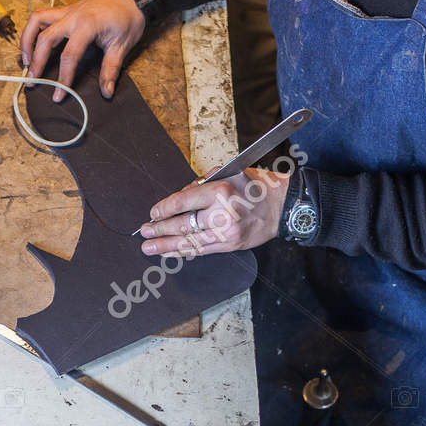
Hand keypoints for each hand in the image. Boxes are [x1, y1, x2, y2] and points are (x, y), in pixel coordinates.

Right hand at [20, 0, 145, 101]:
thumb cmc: (128, 17)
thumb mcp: (123, 44)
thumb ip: (111, 69)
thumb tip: (106, 91)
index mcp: (87, 25)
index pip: (69, 55)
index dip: (62, 77)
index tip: (59, 94)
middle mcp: (72, 16)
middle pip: (45, 38)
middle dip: (36, 61)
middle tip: (32, 81)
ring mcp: (66, 11)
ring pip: (36, 21)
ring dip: (27, 40)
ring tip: (26, 60)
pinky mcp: (65, 11)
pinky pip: (42, 16)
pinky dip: (33, 29)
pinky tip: (34, 44)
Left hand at [138, 168, 289, 255]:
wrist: (280, 207)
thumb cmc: (256, 187)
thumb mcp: (230, 172)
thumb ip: (203, 183)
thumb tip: (181, 197)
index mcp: (220, 192)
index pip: (183, 201)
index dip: (165, 208)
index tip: (154, 212)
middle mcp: (222, 214)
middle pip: (183, 224)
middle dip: (160, 229)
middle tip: (145, 231)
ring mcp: (226, 233)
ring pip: (190, 241)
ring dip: (166, 245)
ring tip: (149, 247)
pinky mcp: (229, 246)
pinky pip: (201, 250)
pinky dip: (183, 252)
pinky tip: (170, 252)